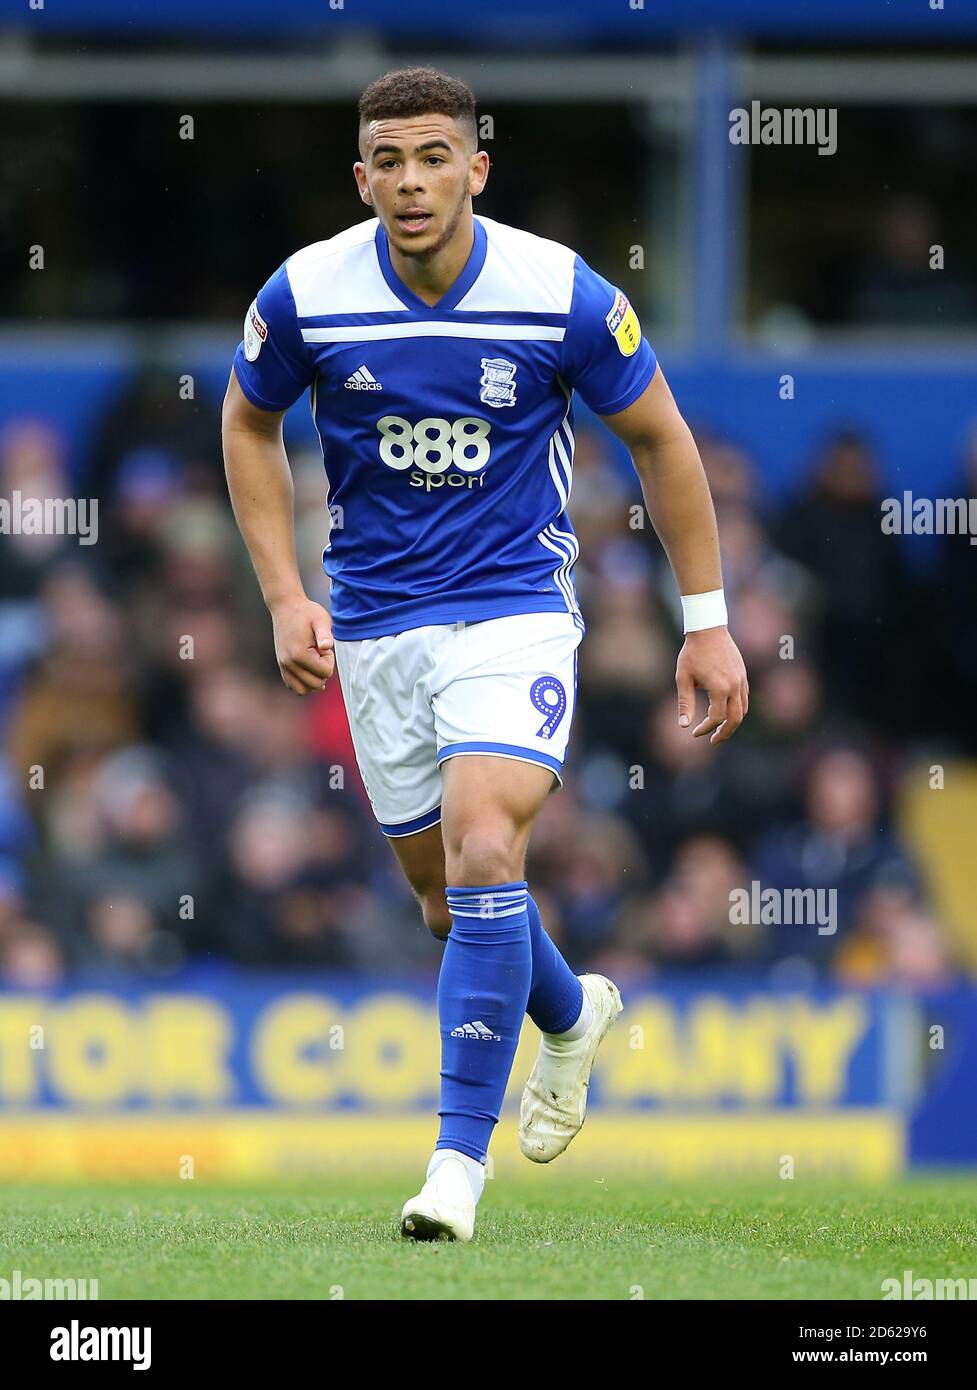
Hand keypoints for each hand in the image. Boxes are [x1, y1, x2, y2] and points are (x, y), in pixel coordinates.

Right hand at [270, 594, 334, 694]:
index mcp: (299, 654)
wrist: (286, 606)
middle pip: (316, 684)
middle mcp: (288, 663)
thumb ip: (325, 634)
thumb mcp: (321, 619)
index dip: (329, 659)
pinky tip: (309, 670)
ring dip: (314, 680)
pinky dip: (303, 684)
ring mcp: (283, 666)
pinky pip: (292, 686)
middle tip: (318, 651)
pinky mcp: (281, 665)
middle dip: (323, 670)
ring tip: (315, 662)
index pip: (325, 673)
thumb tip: (326, 647)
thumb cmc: (307, 612)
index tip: (323, 644)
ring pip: (302, 690)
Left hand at [675, 627, 748, 744]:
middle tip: (713, 741)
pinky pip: (744, 698)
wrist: (708, 629)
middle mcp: (734, 686)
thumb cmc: (692, 653)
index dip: (706, 728)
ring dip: (732, 723)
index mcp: (719, 688)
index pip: (716, 718)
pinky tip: (725, 712)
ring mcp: (741, 680)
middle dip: (724, 733)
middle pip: (735, 719)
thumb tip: (683, 726)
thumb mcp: (683, 678)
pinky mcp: (743, 675)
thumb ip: (685, 703)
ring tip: (719, 729)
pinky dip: (737, 710)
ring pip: (743, 710)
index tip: (695, 732)